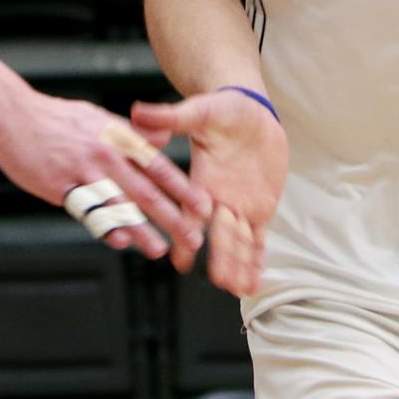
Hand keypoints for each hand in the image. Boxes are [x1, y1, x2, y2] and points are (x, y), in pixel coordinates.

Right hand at [0, 87, 211, 262]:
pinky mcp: (58, 186)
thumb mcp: (99, 117)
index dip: (182, 188)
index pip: (157, 166)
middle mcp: (104, 153)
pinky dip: (104, 225)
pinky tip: (119, 240)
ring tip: (160, 250)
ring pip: (118, 204)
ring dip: (141, 229)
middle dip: (171, 216)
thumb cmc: (56, 117)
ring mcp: (81, 171)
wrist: (11, 114)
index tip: (203, 207)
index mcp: (116, 136)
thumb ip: (132, 132)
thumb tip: (164, 139)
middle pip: (145, 190)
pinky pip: (86, 209)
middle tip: (192, 238)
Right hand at [131, 89, 287, 297]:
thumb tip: (138, 112)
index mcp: (201, 179)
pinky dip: (256, 259)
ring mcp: (239, 205)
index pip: (190, 210)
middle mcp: (217, 198)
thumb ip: (170, 117)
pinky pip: (257, 238)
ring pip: (238, 242)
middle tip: (218, 280)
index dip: (184, 233)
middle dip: (220, 256)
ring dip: (238, 264)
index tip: (177, 257)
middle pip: (218, 232)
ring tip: (238, 289)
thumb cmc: (223, 109)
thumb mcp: (199, 111)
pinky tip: (253, 282)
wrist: (251, 111)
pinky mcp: (259, 207)